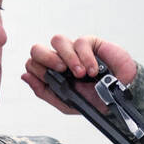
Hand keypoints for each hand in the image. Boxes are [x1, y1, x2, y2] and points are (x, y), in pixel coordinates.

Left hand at [22, 35, 136, 114]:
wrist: (118, 97)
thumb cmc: (94, 99)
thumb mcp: (67, 102)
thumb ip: (44, 91)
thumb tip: (24, 76)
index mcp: (51, 72)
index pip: (32, 63)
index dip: (37, 69)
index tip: (50, 79)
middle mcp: (59, 58)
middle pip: (38, 48)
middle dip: (46, 58)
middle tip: (60, 71)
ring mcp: (73, 49)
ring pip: (57, 40)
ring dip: (68, 58)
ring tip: (80, 73)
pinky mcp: (89, 42)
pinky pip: (80, 43)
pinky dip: (86, 58)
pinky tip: (93, 71)